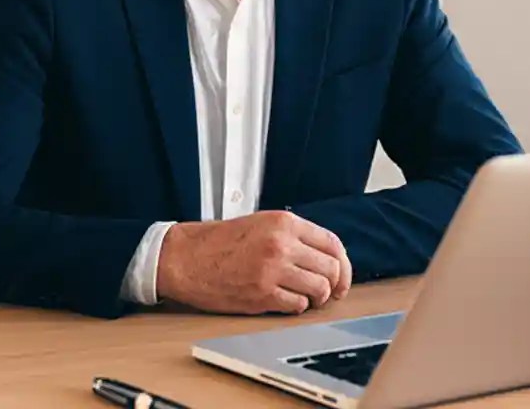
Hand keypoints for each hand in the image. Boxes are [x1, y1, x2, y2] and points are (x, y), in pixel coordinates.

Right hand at [157, 211, 352, 314]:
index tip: (341, 277)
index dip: (343, 265)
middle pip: (330, 269)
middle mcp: (282, 244)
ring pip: (319, 289)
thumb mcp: (262, 224)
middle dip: (334, 285)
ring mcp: (273, 270)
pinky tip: (287, 302)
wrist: (186, 258)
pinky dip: (297, 307)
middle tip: (328, 293)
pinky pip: (297, 306)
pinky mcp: (262, 294)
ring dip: (317, 298)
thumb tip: (325, 257)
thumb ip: (293, 236)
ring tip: (307, 298)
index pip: (332, 244)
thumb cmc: (219, 242)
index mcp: (284, 223)